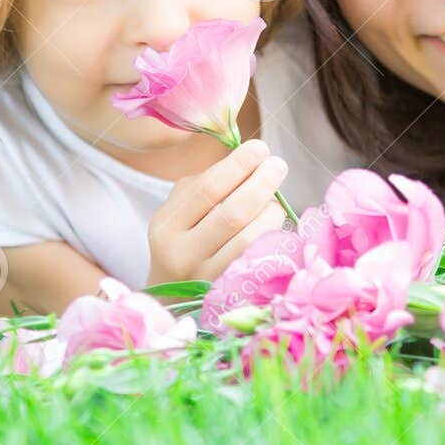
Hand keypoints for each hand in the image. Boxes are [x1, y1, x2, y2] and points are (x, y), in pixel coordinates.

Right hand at [147, 139, 288, 286]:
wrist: (171, 295)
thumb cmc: (184, 238)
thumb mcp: (181, 209)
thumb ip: (208, 183)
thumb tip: (252, 160)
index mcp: (167, 225)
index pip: (206, 189)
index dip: (237, 165)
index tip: (259, 148)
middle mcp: (182, 254)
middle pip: (232, 214)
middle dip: (261, 184)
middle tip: (278, 165)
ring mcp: (206, 278)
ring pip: (250, 239)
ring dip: (271, 212)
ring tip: (274, 199)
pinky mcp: (227, 293)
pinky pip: (257, 259)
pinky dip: (272, 236)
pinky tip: (274, 223)